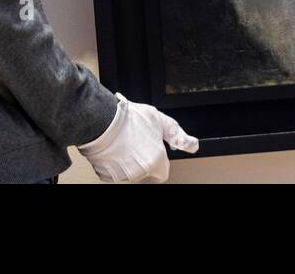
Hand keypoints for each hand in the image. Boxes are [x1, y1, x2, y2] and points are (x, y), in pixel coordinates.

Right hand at [76, 93, 199, 182]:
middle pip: (147, 171)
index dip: (160, 161)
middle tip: (137, 142)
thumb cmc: (129, 119)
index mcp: (156, 160)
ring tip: (125, 143)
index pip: (163, 173)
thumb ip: (177, 135)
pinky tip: (115, 150)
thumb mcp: (160, 120)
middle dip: (144, 159)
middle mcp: (140, 171)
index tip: (154, 152)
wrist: (101, 120)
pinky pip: (115, 173)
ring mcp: (123, 175)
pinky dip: (115, 164)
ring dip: (129, 162)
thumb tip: (193, 145)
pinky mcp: (107, 176)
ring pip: (131, 172)